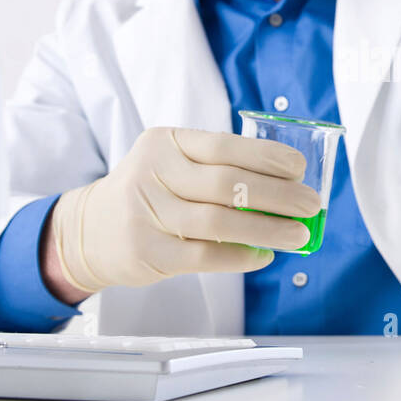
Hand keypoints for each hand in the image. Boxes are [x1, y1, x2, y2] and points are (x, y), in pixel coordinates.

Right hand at [45, 127, 320, 294]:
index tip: (299, 169)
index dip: (267, 157)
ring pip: (220, 223)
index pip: (224, 145)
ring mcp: (148, 213)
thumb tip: (287, 187)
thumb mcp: (172, 165)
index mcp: (166, 142)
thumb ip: (218, 169)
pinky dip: (240, 257)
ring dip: (267, 230)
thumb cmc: (149, 193)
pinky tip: (263, 256)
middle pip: (227, 184)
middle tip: (311, 205)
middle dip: (278, 195)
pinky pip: (205, 256)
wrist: (89, 231)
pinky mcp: (147, 251)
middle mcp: (153, 173)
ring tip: (298, 235)